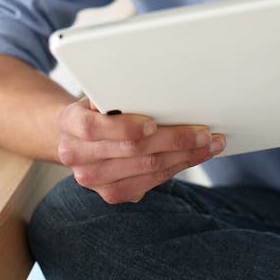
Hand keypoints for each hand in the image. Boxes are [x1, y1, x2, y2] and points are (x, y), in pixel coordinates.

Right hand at [57, 97, 224, 202]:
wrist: (77, 137)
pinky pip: (151, 182)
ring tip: (210, 144)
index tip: (153, 122)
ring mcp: (94, 180)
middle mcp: (77, 156)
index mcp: (70, 124)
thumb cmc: (96, 108)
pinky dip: (177, 167)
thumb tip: (147, 85)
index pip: (93, 128)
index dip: (124, 126)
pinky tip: (195, 156)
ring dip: (184, 156)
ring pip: (147, 169)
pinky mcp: (113, 194)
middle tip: (204, 132)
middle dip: (173, 140)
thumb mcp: (97, 93)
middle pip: (131, 151)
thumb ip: (115, 92)